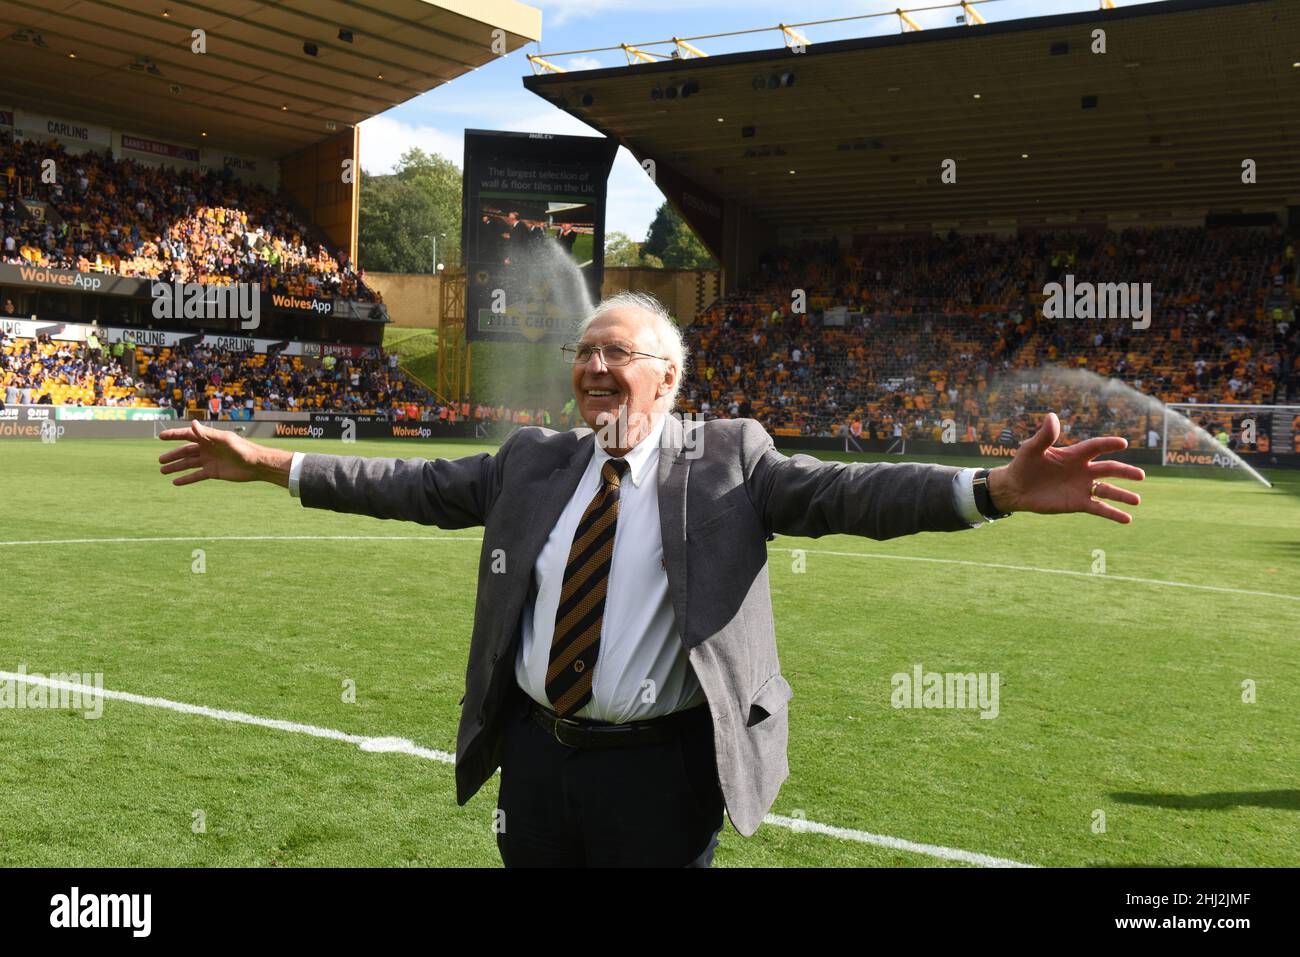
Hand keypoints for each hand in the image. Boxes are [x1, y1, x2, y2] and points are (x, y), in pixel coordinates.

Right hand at [157, 419, 290, 486]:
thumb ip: (208, 434)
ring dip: (176, 467)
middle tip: (159, 460)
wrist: (257, 465)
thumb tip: (193, 424)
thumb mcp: (225, 440)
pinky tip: (175, 482)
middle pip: (185, 451)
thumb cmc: (243, 449)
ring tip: (162, 471)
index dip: (174, 435)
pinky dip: (186, 479)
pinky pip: (196, 476)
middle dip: (173, 455)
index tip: (161, 436)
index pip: (188, 435)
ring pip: (189, 464)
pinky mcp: (213, 472)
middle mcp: (207, 448)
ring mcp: (209, 461)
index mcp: (209, 438)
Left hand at [986, 413, 1143, 523]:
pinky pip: (1099, 508)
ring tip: (1136, 500)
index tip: (1123, 443)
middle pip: (1109, 469)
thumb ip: (1044, 436)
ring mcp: (1082, 487)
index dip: (1109, 444)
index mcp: (1074, 455)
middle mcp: (1083, 470)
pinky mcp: (1078, 503)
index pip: (1096, 447)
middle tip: (1140, 475)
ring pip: (1107, 490)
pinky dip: (1113, 513)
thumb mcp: (1031, 449)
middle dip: (1125, 472)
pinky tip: (1127, 519)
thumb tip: (1052, 416)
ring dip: (1123, 495)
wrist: (1016, 489)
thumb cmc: (1023, 465)